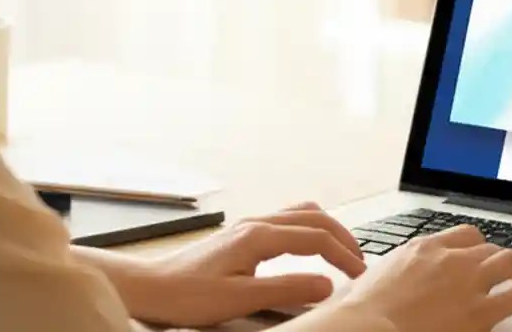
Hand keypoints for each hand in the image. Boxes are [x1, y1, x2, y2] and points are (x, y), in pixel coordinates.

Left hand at [117, 202, 365, 327]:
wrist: (151, 286)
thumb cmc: (188, 295)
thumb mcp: (240, 298)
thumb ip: (286, 289)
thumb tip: (326, 284)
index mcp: (259, 236)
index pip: (317, 238)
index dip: (344, 256)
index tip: (360, 276)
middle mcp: (257, 223)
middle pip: (315, 217)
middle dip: (343, 237)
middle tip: (359, 263)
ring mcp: (249, 225)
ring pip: (301, 213)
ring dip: (327, 229)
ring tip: (341, 253)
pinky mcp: (243, 234)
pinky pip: (287, 219)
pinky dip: (309, 229)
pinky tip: (308, 249)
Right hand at [335, 224, 511, 331]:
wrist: (366, 329)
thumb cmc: (361, 313)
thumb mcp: (374, 280)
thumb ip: (393, 274)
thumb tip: (387, 281)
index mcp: (422, 249)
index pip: (462, 235)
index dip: (475, 248)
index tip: (478, 259)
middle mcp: (449, 258)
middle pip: (487, 245)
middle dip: (497, 260)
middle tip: (501, 277)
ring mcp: (466, 281)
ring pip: (508, 261)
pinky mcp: (479, 310)